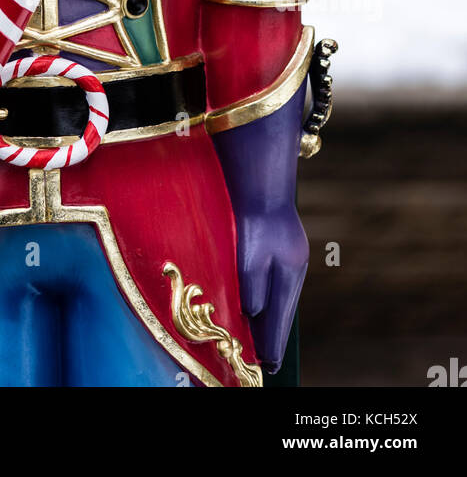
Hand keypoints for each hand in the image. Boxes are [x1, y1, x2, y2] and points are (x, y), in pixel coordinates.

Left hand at [234, 203, 307, 371]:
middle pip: (285, 309)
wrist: (259, 181)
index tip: (270, 365)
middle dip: (276, 335)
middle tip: (270, 361)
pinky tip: (266, 303)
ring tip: (267, 340)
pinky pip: (280, 283)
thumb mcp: (250, 257)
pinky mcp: (286, 246)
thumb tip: (253, 313)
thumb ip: (253, 288)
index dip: (273, 342)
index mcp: (290, 273)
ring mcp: (293, 255)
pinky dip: (273, 299)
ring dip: (274, 317)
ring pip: (283, 296)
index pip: (280, 317)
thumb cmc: (251, 218)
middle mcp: (296, 267)